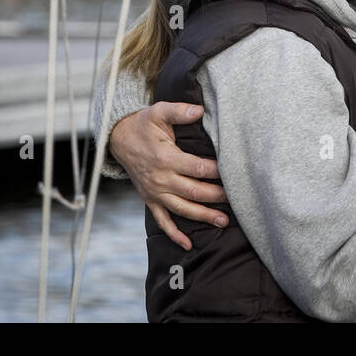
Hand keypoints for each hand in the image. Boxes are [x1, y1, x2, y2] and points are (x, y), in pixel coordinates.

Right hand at [109, 102, 228, 250]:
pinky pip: (163, 221)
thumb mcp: (159, 112)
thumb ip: (179, 111)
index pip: (197, 168)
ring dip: (203, 216)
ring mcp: (155, 192)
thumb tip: (200, 110)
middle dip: (216, 197)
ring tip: (223, 222)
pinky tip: (188, 244)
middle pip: (193, 192)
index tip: (233, 172)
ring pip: (182, 209)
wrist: (118, 139)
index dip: (216, 172)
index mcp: (166, 158)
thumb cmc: (142, 125)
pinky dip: (175, 234)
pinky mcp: (150, 200)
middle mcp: (161, 179)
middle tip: (236, 200)